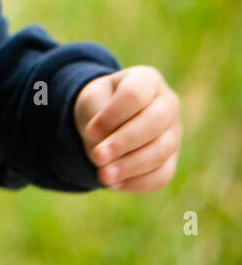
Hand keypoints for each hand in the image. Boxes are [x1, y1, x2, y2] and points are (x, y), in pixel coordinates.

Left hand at [73, 66, 180, 191]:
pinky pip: (162, 175)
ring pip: (160, 151)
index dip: (113, 115)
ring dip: (130, 166)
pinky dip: (138, 182)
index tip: (90, 131)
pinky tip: (114, 184)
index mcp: (147, 80)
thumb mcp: (92, 102)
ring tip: (103, 176)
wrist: (107, 118)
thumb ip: (97, 120)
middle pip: (154, 122)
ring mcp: (174, 132)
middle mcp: (168, 104)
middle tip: (97, 157)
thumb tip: (105, 154)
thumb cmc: (99, 105)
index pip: (135, 94)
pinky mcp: (171, 159)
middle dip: (124, 142)